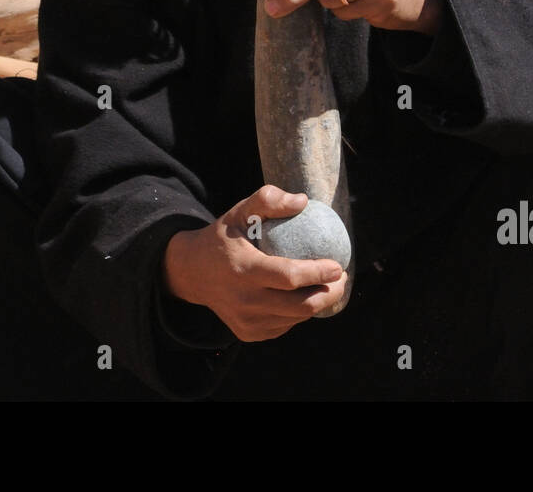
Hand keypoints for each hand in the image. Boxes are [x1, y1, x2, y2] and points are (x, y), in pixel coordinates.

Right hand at [161, 184, 347, 341]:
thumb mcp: (238, 211)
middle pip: (300, 305)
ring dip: (318, 304)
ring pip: (295, 318)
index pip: (290, 277)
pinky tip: (305, 297)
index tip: (338, 265)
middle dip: (329, 294)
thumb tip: (303, 202)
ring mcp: (246, 321)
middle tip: (341, 278)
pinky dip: (299, 313)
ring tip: (329, 286)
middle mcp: (245, 300)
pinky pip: (284, 325)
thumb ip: (267, 200)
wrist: (191, 272)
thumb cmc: (222, 237)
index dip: (318, 273)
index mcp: (244, 270)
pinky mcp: (248, 333)